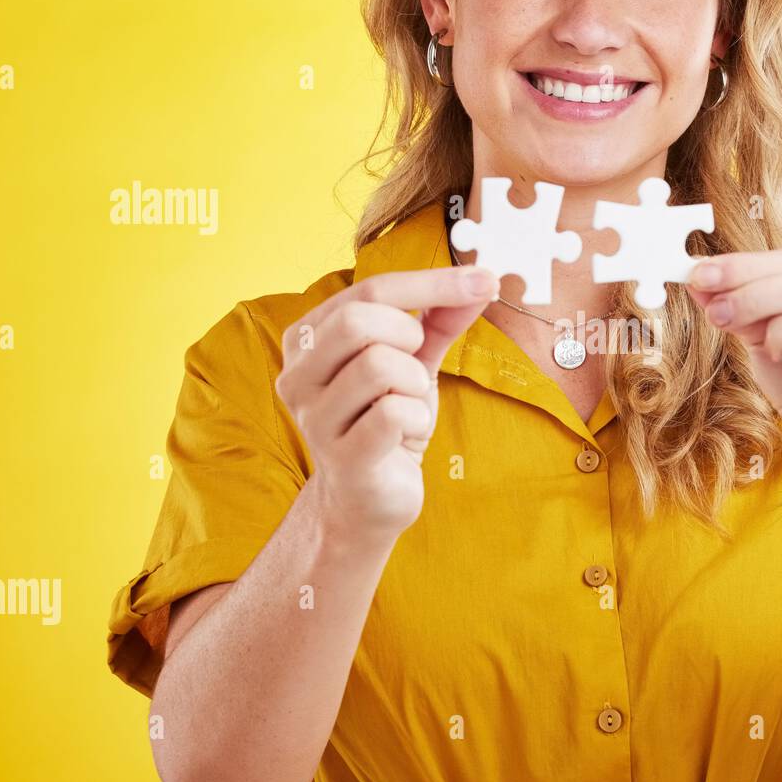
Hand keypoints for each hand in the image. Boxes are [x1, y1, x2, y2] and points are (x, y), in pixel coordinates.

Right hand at [276, 265, 497, 539]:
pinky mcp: (342, 457)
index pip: (369, 290)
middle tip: (416, 363)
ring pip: (379, 365)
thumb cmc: (386, 424)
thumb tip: (481, 279)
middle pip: (360, 319)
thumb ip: (440, 320)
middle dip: (409, 334)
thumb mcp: (413, 362)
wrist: (367, 502)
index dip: (432, 282)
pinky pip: (394, 414)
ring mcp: (314, 418)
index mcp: (308, 340)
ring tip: (408, 403)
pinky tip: (408, 434)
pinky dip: (418, 418)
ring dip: (414, 382)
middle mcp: (299, 375)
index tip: (483, 281)